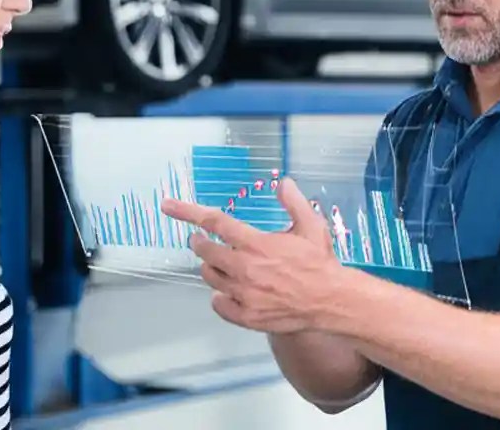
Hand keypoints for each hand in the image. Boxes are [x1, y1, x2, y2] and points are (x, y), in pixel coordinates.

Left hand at [161, 177, 341, 334]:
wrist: (330, 300)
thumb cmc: (319, 263)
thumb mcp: (311, 225)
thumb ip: (294, 202)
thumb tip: (283, 183)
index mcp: (256, 244)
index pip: (214, 223)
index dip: (188, 211)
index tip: (169, 206)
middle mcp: (245, 269)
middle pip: (206, 251)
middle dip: (200, 243)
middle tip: (200, 240)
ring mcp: (244, 295)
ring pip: (210, 277)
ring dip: (210, 268)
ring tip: (218, 264)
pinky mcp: (247, 316)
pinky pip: (219, 305)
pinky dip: (219, 297)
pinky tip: (226, 292)